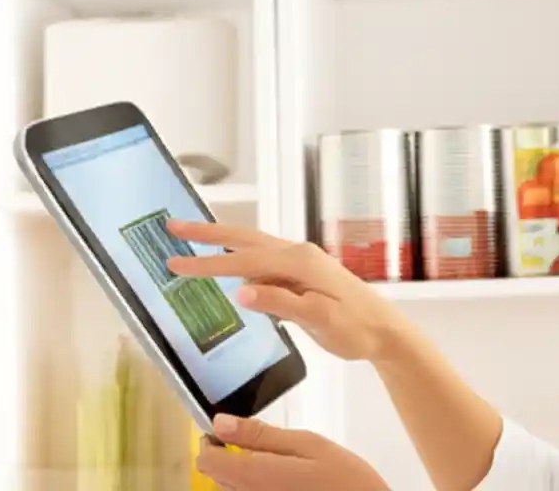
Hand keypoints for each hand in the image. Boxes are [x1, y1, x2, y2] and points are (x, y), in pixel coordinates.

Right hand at [165, 219, 406, 360]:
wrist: (386, 332)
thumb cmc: (357, 327)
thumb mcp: (320, 318)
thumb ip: (281, 303)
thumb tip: (241, 291)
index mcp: (299, 262)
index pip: (243, 261)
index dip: (207, 263)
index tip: (175, 264)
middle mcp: (297, 255)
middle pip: (243, 240)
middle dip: (206, 234)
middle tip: (172, 227)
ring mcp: (299, 264)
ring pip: (251, 248)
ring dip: (220, 244)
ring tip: (191, 241)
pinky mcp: (300, 277)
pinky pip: (262, 264)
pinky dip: (239, 262)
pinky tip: (228, 270)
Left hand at [197, 414, 388, 490]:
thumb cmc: (346, 483)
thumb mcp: (308, 444)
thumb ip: (260, 435)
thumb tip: (221, 423)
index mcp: (254, 477)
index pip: (205, 460)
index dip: (212, 440)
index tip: (231, 429)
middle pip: (216, 477)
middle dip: (229, 456)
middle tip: (262, 444)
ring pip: (232, 490)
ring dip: (243, 474)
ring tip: (279, 464)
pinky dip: (259, 488)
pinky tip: (286, 484)